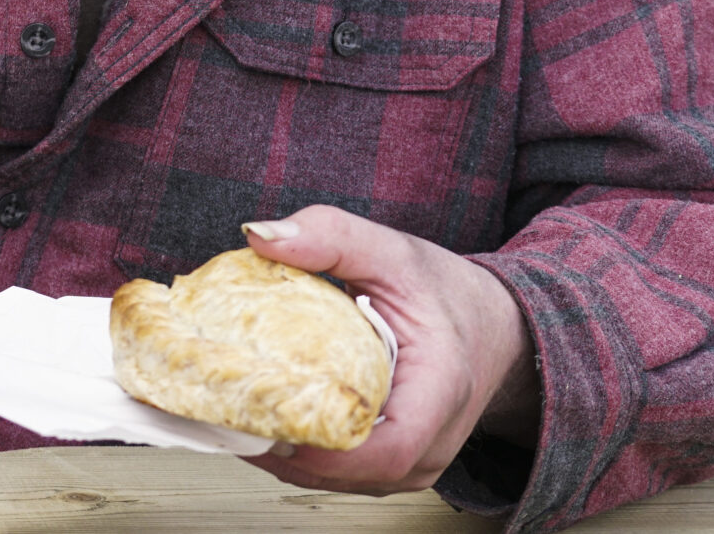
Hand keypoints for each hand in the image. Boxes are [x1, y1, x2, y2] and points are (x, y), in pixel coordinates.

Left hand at [237, 205, 537, 495]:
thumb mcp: (393, 251)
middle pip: (348, 472)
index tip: (263, 420)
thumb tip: (260, 235)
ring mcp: (414, 465)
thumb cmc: (446, 292)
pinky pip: (340, 471)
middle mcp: (431, 445)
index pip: (384, 450)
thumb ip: (331, 236)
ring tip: (228, 412)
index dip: (319, 450)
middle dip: (280, 446)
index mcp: (440, 393)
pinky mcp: (393, 466)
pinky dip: (299, 450)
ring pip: (337, 479)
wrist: (493, 326)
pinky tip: (260, 420)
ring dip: (283, 452)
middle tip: (219, 406)